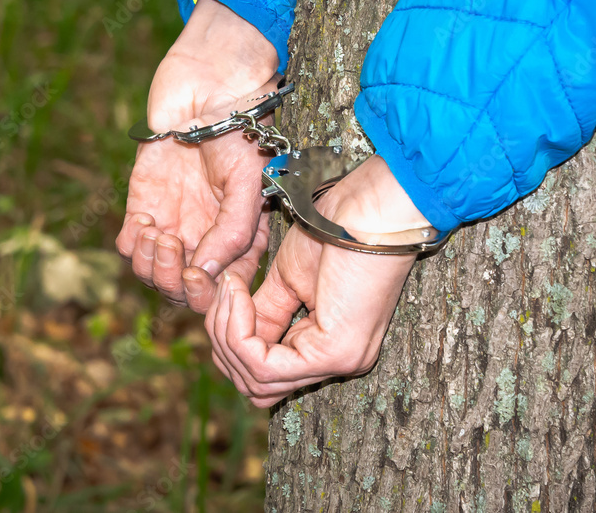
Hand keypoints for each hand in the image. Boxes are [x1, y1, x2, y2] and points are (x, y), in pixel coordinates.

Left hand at [116, 0, 278, 312]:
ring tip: (155, 232)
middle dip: (172, 282)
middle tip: (169, 245)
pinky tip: (143, 219)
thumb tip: (206, 274)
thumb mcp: (248, 182)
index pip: (222, 295)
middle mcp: (205, 243)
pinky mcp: (143, 209)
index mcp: (240, 245)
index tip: (197, 274)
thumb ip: (234, 232)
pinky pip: (128, 248)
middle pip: (183, 294)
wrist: (207, 90)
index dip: (207, 299)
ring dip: (150, 263)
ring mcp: (174, 227)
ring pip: (152, 276)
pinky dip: (131, 244)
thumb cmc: (238, 132)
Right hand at [203, 154, 430, 406]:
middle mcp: (339, 363)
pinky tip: (238, 296)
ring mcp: (339, 362)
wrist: (371, 208)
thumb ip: (264, 315)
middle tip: (224, 293)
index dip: (233, 338)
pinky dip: (239, 332)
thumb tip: (234, 336)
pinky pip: (264, 366)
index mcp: (331, 347)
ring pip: (256, 381)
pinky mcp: (333, 353)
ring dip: (228, 333)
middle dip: (225, 340)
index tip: (226, 294)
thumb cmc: (336, 230)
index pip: (267, 377)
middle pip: (256, 387)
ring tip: (231, 289)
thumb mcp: (287, 281)